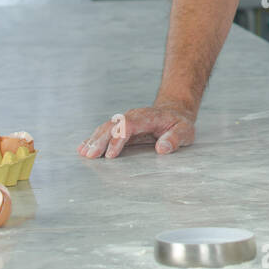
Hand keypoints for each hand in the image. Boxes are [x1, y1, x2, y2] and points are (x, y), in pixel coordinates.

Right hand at [77, 102, 196, 157]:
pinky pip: (105, 131)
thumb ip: (174, 139)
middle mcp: (133, 116)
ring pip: (106, 128)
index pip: (129, 125)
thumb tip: (162, 148)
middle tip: (90, 156)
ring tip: (83, 153)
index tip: (110, 155)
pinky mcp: (121, 127)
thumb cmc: (179, 124)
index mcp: (148, 117)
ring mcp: (126, 120)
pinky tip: (83, 148)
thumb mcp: (184, 131)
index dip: (118, 139)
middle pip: (113, 126)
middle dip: (101, 141)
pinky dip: (94, 139)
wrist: (174, 112)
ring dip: (94, 140)